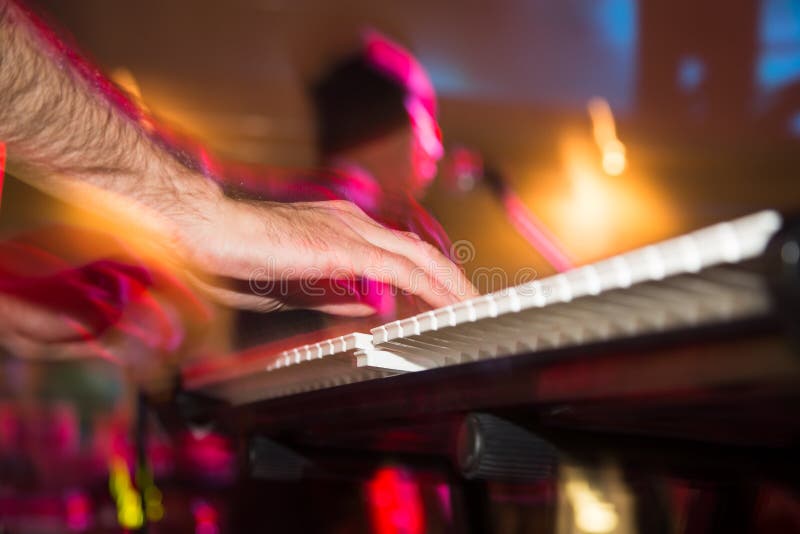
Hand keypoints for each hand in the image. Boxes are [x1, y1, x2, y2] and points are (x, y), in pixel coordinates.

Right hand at [169, 189, 478, 315]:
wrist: (211, 232)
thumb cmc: (241, 257)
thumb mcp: (297, 286)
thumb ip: (338, 294)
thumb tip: (373, 304)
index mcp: (341, 227)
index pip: (397, 250)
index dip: (427, 272)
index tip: (445, 295)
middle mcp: (354, 222)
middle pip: (418, 250)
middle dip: (451, 278)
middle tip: (474, 301)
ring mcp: (351, 231)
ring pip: (418, 257)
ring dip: (449, 283)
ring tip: (472, 306)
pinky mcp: (345, 247)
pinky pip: (400, 269)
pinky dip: (430, 287)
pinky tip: (447, 304)